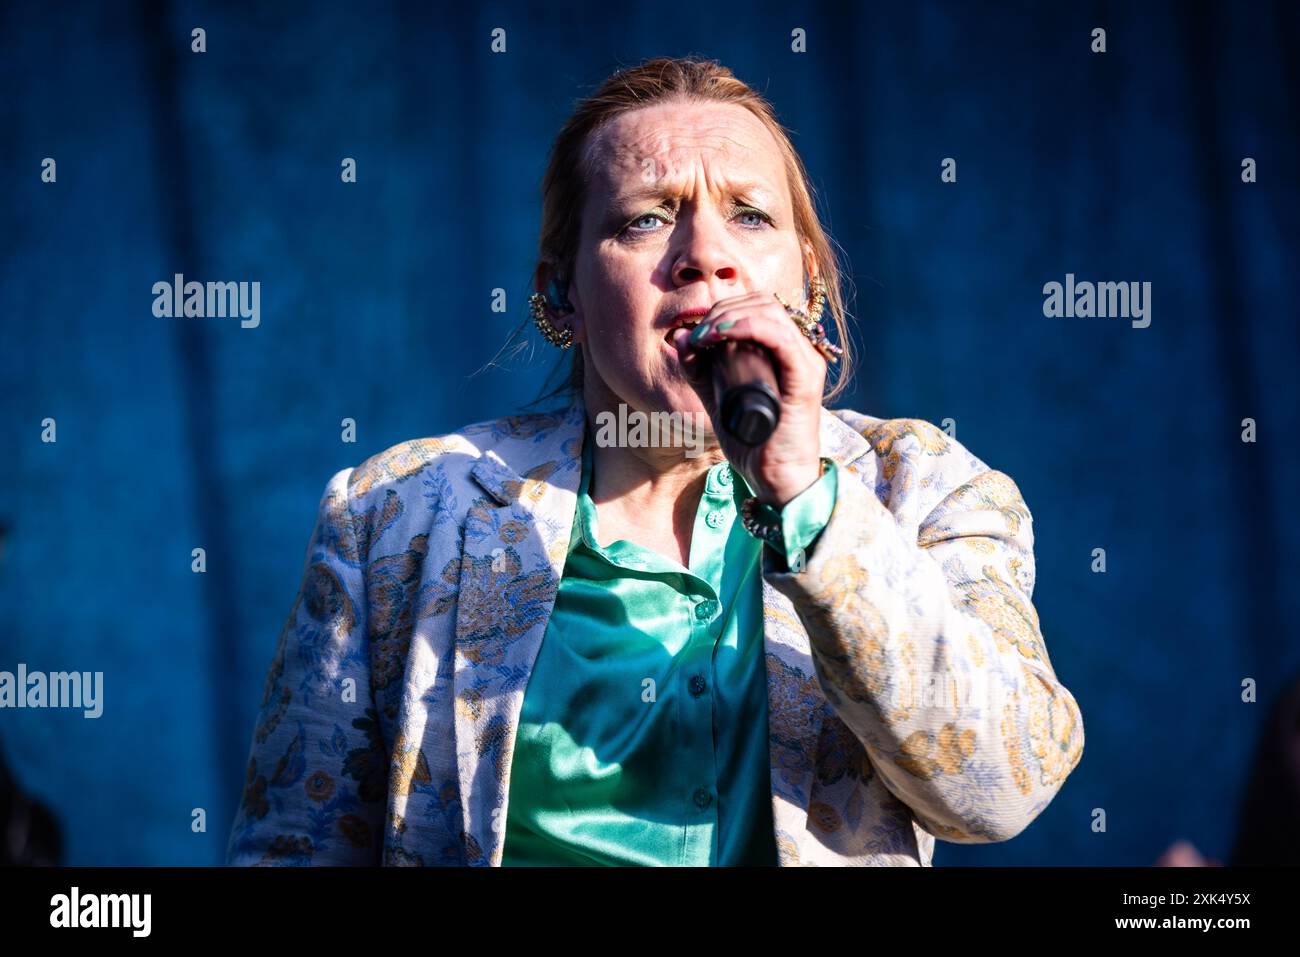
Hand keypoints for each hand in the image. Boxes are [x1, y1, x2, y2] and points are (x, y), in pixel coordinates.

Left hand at [671, 290, 827, 508]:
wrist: (776, 479)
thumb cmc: (752, 443)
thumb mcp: (716, 400)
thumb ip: (700, 373)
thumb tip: (682, 337)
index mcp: (785, 350)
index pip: (758, 306)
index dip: (724, 309)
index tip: (696, 334)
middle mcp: (800, 350)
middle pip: (764, 303)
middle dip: (724, 310)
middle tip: (698, 335)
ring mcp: (806, 362)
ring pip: (771, 312)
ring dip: (730, 316)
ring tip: (705, 336)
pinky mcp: (805, 378)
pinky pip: (780, 337)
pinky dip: (749, 327)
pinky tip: (724, 334)